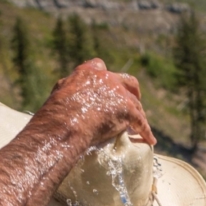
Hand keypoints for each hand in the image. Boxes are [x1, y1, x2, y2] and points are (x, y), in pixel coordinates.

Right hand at [39, 59, 155, 148]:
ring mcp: (119, 93)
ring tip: (139, 124)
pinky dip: (146, 131)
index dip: (104, 76)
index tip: (106, 85)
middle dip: (131, 90)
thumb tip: (68, 90)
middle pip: (126, 80)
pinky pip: (141, 122)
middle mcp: (106, 78)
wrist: (65, 124)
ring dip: (138, 113)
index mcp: (88, 72)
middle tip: (132, 100)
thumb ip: (69, 88)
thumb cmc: (56, 113)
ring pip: (135, 102)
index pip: (99, 66)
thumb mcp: (59, 93)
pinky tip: (150, 139)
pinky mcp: (128, 110)